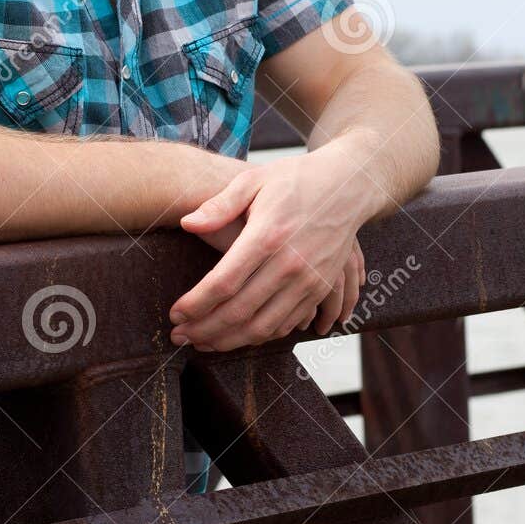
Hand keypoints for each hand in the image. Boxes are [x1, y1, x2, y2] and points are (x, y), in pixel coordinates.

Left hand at [170, 145, 372, 351]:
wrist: (348, 184)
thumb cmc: (295, 180)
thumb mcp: (254, 180)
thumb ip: (220, 205)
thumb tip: (187, 224)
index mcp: (267, 235)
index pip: (223, 283)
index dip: (195, 304)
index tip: (175, 313)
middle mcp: (290, 263)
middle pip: (240, 312)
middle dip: (204, 330)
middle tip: (179, 336)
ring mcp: (309, 280)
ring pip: (263, 327)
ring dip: (229, 341)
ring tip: (202, 343)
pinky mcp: (320, 288)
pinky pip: (287, 324)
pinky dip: (260, 336)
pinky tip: (238, 337)